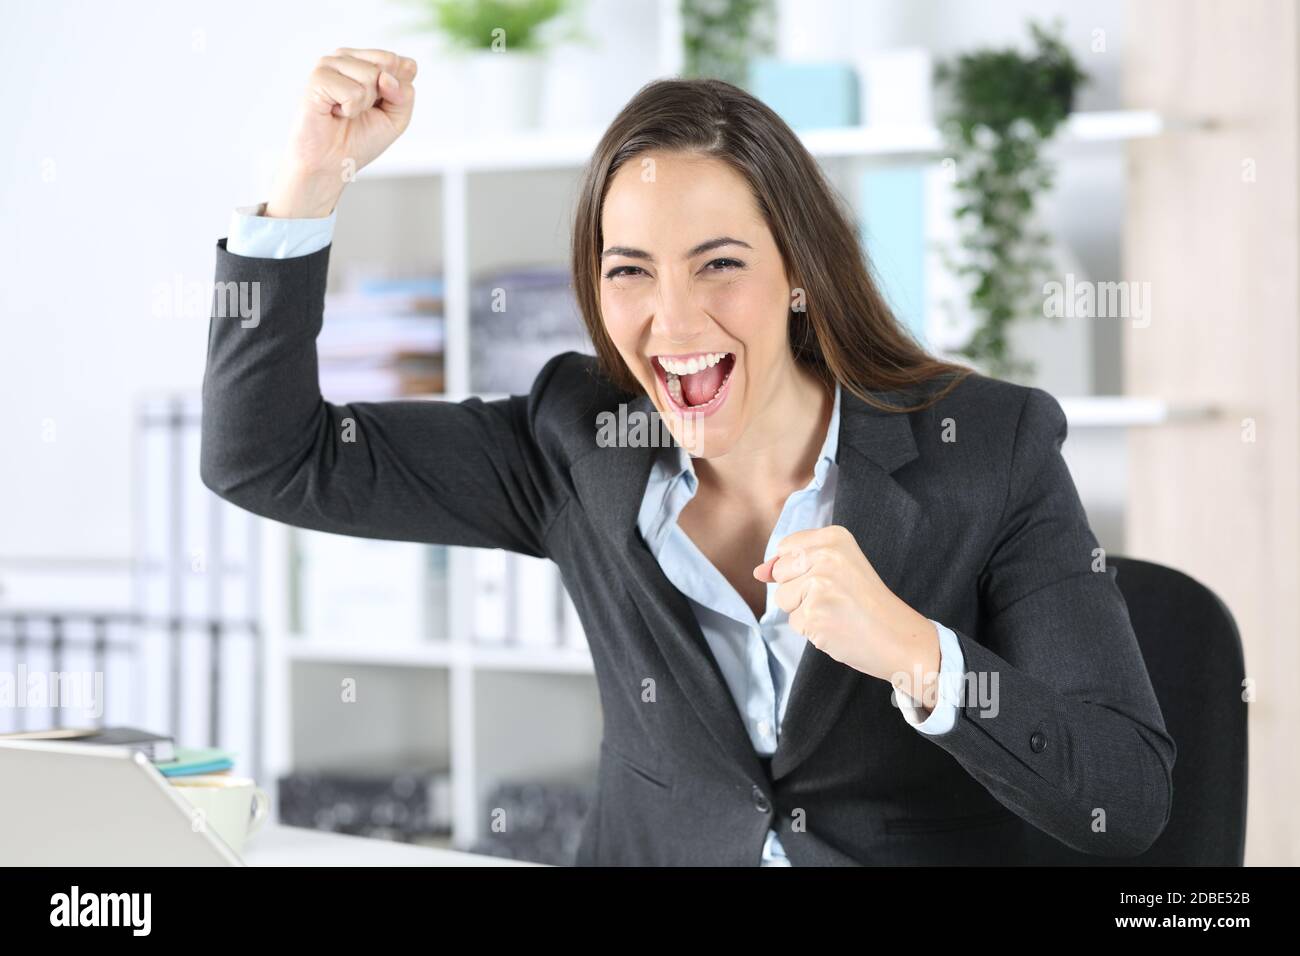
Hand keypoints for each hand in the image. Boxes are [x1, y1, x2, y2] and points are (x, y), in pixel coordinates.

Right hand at [265, 48, 417, 217]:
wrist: (331, 163)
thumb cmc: (359, 139)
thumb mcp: (396, 118)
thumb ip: (405, 94)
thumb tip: (386, 77)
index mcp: (366, 62)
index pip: (401, 62)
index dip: (398, 91)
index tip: (379, 107)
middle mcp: (348, 57)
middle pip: (388, 63)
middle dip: (382, 96)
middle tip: (360, 111)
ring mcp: (330, 64)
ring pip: (371, 75)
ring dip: (363, 104)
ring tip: (345, 112)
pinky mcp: (318, 77)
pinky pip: (353, 91)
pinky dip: (349, 110)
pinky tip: (334, 112)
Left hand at [753, 525, 940, 706]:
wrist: (898, 637)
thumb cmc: (868, 604)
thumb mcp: (838, 567)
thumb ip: (795, 563)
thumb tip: (759, 572)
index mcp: (834, 537)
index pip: (786, 547)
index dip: (798, 568)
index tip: (829, 578)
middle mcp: (826, 555)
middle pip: (780, 572)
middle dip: (798, 590)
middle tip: (835, 597)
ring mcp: (819, 584)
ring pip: (783, 600)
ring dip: (803, 612)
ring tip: (835, 612)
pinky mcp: (813, 613)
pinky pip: (794, 623)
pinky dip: (811, 630)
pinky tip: (836, 627)